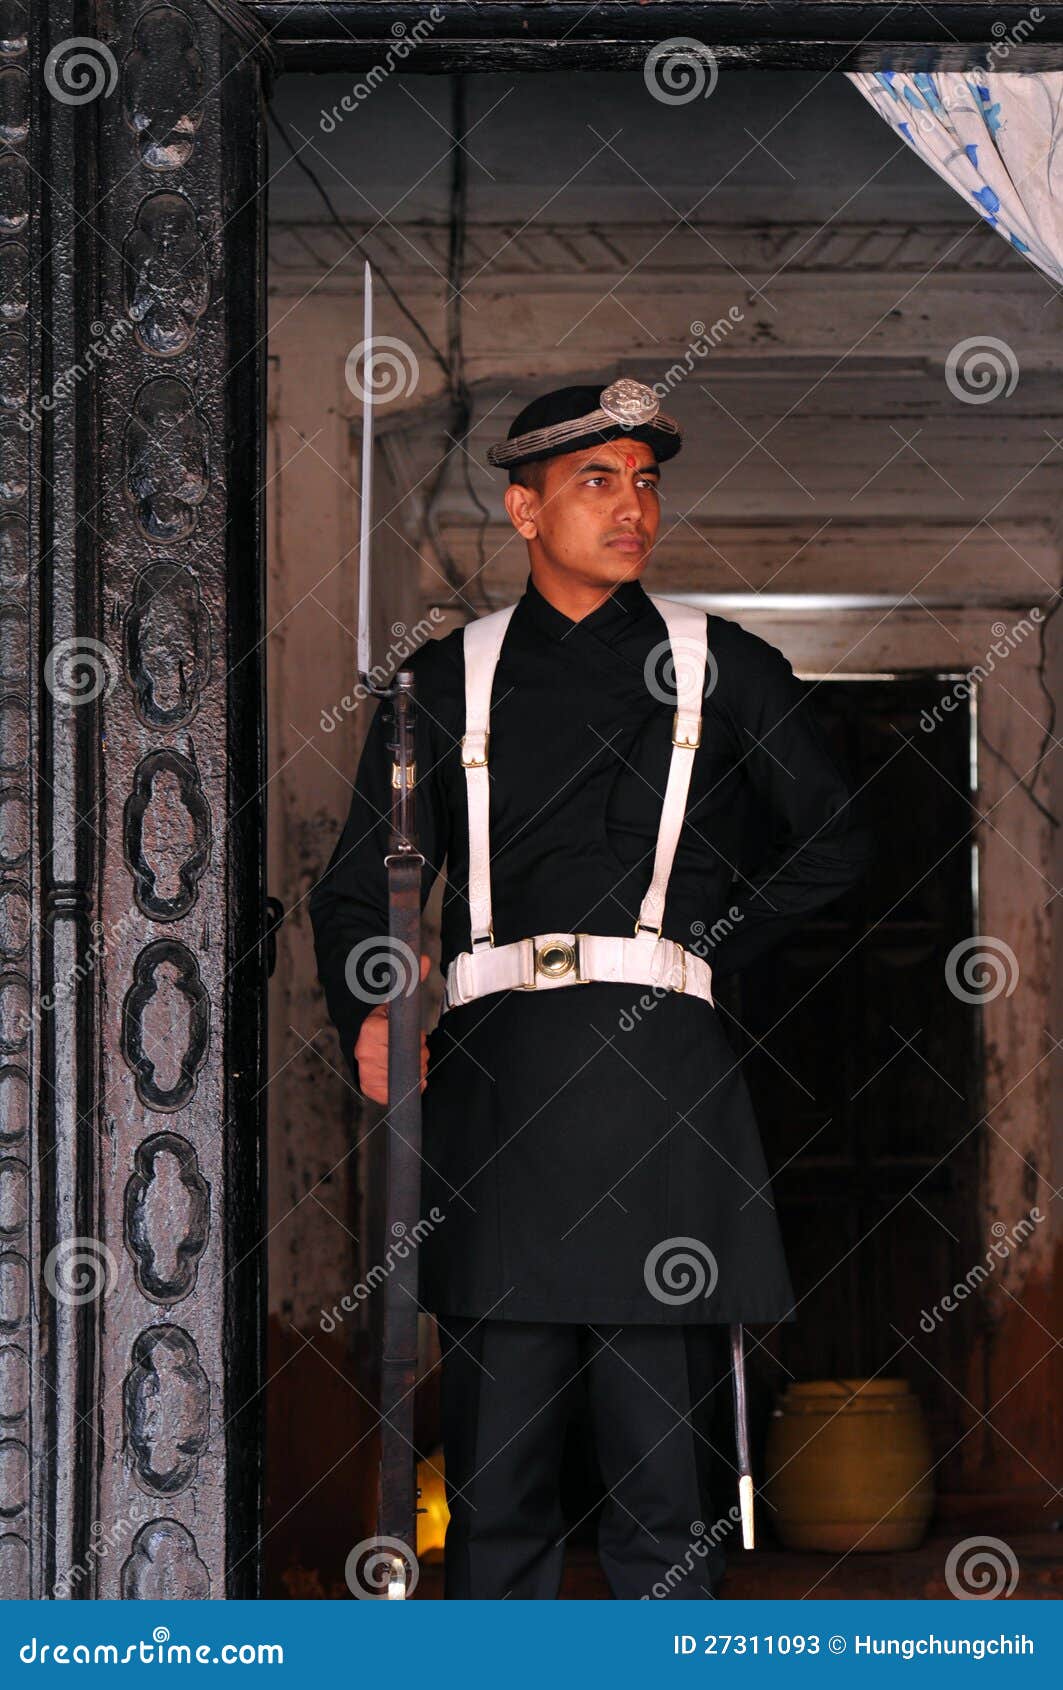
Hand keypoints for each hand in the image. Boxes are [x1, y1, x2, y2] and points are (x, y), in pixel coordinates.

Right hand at [354, 952, 431, 1103]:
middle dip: (419, 1056)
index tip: (418, 1039)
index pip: (408, 1044)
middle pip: (409, 1062)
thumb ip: (410, 980)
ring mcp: (365, 1071)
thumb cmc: (381, 1020)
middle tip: (412, 1048)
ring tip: (406, 1059)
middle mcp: (365, 1052)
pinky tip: (402, 1075)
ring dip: (413, 1071)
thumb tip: (422, 960)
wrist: (359, 1035)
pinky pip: (393, 1093)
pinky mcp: (367, 1087)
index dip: (418, 1043)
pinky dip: (403, 1086)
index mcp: (371, 1029)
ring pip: (405, 1078)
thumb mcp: (395, 999)